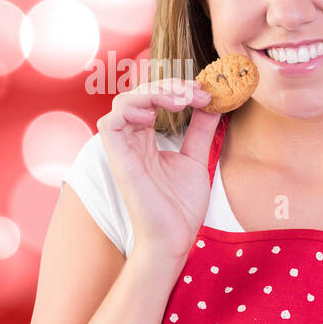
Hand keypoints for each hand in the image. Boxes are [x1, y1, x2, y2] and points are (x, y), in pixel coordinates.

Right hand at [98, 78, 220, 262]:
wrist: (175, 237)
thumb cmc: (181, 206)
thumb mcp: (196, 160)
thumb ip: (200, 131)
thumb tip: (212, 104)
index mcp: (148, 140)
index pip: (154, 100)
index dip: (178, 89)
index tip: (206, 94)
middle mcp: (133, 141)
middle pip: (141, 95)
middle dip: (171, 86)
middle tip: (199, 92)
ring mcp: (124, 149)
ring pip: (125, 102)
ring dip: (154, 92)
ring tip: (182, 100)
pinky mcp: (119, 159)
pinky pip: (110, 123)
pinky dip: (130, 109)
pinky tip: (155, 113)